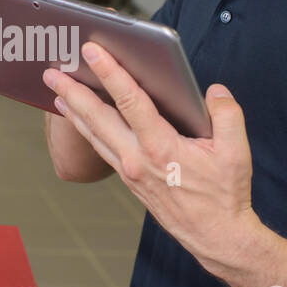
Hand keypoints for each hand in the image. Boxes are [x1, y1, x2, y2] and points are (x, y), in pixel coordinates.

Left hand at [42, 41, 259, 277]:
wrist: (215, 236)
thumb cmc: (224, 195)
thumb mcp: (236, 152)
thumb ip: (228, 114)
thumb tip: (214, 90)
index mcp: (161, 147)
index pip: (131, 101)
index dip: (110, 73)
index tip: (92, 51)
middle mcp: (138, 159)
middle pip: (98, 118)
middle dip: (73, 92)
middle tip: (50, 72)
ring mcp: (130, 171)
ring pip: (94, 135)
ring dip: (73, 111)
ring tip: (55, 91)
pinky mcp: (129, 179)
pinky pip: (101, 148)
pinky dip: (86, 130)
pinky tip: (79, 119)